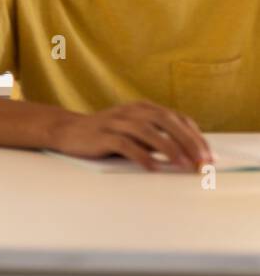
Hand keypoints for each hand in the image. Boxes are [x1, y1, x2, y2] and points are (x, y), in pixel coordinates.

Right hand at [50, 102, 213, 171]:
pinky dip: (141, 156)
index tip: (208, 156)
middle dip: (187, 141)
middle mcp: (131, 111)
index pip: (177, 119)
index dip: (195, 136)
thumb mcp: (135, 132)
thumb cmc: (107, 135)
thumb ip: (158, 138)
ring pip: (147, 131)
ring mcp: (115, 122)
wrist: (67, 131)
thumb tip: (189, 155)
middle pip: (166, 121)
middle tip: (201, 161)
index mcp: (143, 108)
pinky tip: (153, 167)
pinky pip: (124, 144)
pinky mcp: (101, 136)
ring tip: (183, 165)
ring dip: (168, 148)